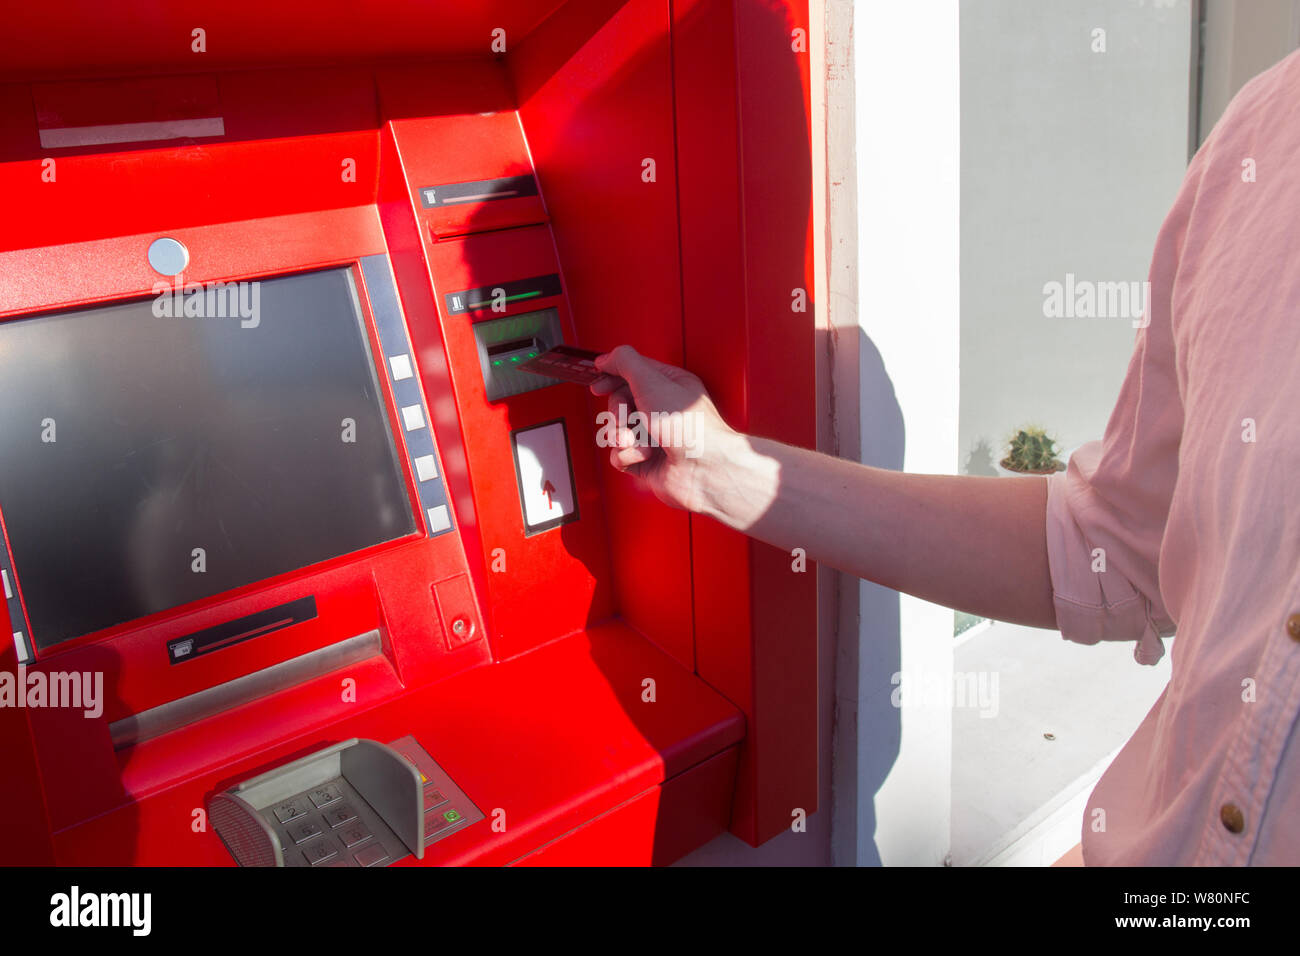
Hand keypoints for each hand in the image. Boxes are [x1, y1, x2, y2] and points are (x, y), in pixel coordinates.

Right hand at [590, 345, 737, 513]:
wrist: (702, 468)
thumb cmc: (688, 425)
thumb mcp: (652, 381)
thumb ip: (625, 362)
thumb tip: (606, 359)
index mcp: (669, 385)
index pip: (633, 374)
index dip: (612, 377)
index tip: (597, 384)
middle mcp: (662, 410)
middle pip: (619, 403)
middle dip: (617, 412)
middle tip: (626, 418)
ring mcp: (653, 436)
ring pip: (616, 431)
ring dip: (621, 436)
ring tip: (637, 441)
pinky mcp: (646, 461)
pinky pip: (620, 455)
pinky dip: (628, 456)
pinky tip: (645, 456)